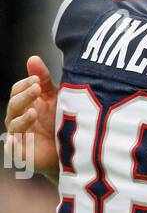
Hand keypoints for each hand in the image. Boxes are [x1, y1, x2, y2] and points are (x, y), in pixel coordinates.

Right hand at [5, 56, 59, 179]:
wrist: (69, 152)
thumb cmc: (59, 122)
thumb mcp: (54, 98)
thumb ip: (43, 80)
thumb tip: (32, 57)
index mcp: (24, 104)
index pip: (17, 90)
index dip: (24, 85)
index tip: (36, 79)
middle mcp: (18, 118)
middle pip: (14, 105)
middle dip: (24, 96)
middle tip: (36, 88)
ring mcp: (19, 136)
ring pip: (14, 125)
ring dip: (22, 119)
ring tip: (33, 112)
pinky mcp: (22, 154)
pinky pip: (13, 150)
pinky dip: (11, 146)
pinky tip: (13, 140)